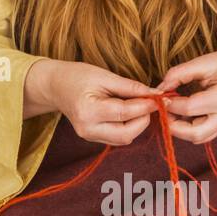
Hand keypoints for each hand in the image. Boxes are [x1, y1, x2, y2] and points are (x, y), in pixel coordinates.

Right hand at [29, 59, 157, 144]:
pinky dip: (129, 126)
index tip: (160, 98)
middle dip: (143, 120)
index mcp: (88, 111)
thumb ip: (130, 87)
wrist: (56, 86)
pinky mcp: (93, 139)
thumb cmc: (77, 76)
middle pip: (126, 134)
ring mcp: (89, 137)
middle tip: (150, 103)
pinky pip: (118, 138)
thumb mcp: (104, 76)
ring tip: (139, 105)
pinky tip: (129, 113)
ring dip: (137, 124)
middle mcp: (88, 129)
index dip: (146, 106)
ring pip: (125, 138)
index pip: (124, 113)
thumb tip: (155, 94)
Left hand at [155, 42, 216, 142]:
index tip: (160, 95)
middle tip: (162, 111)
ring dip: (180, 129)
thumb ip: (179, 74)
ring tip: (172, 110)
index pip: (188, 108)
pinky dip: (190, 127)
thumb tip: (159, 89)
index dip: (169, 103)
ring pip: (197, 138)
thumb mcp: (204, 62)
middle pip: (193, 134)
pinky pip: (203, 134)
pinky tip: (184, 112)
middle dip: (173, 125)